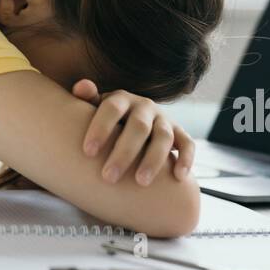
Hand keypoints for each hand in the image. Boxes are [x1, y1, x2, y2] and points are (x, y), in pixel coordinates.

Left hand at [70, 80, 194, 184]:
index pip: (112, 108)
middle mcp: (145, 106)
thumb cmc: (106, 121)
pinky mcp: (180, 133)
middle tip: (108, 177)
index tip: (87, 152)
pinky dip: (186, 159)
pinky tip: (179, 177)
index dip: (101, 128)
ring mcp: (164, 119)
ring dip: (153, 159)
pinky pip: (187, 144)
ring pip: (163, 137)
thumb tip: (81, 87)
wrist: (132, 123)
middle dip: (124, 152)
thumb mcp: (95, 108)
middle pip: (138, 127)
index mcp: (121, 99)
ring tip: (140, 182)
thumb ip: (87, 99)